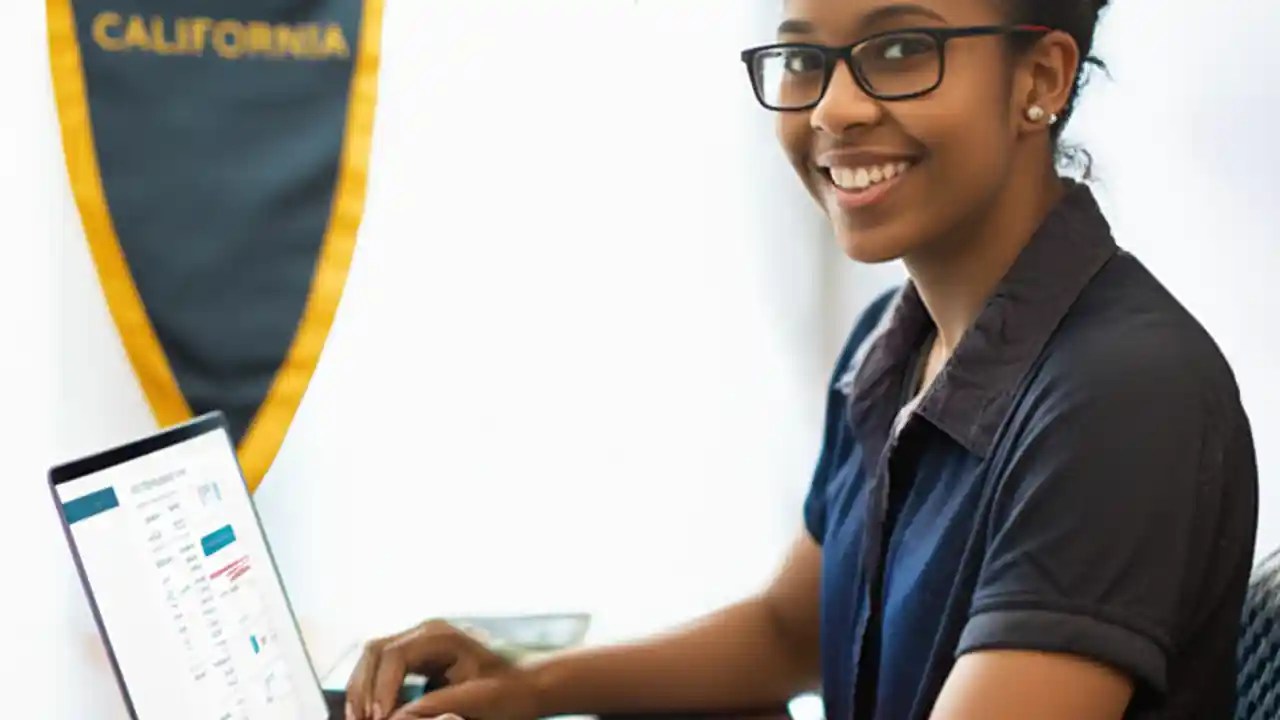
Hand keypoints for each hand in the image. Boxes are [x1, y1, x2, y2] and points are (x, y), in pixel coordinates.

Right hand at [345, 619, 541, 719]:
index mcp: (441, 636)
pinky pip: (384, 665)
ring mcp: (420, 641)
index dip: (380, 689)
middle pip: (375, 651)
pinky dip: (373, 687)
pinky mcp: (418, 656)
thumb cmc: (510, 690)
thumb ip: (434, 707)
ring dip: (363, 687)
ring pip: (375, 656)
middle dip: (363, 687)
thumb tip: (394, 717)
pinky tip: (372, 711)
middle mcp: (426, 631)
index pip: (394, 656)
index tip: (378, 718)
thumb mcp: (475, 700)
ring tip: (360, 718)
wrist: (530, 681)